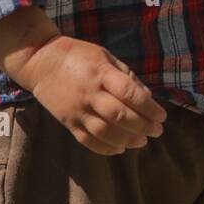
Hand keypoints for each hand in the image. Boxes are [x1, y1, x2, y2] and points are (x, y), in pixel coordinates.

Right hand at [21, 35, 167, 154]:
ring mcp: (77, 110)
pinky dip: (106, 148)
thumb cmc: (78, 55)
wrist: (41, 61)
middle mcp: (90, 94)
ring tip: (142, 141)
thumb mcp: (104, 56)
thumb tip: (147, 96)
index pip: (130, 93)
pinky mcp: (68, 122)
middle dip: (143, 126)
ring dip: (127, 140)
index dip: (149, 107)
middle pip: (120, 116)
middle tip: (157, 131)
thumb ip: (126, 75)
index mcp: (101, 73)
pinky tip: (120, 148)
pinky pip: (88, 141)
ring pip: (105, 132)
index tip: (162, 116)